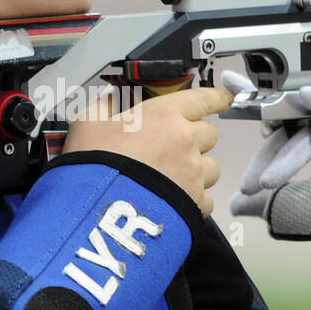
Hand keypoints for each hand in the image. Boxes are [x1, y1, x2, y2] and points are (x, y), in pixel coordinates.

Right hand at [62, 85, 232, 217]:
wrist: (99, 212)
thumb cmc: (94, 165)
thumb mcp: (87, 124)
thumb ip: (104, 105)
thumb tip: (112, 99)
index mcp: (164, 115)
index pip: (203, 98)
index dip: (215, 98)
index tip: (223, 98)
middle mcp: (185, 141)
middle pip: (208, 134)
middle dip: (194, 140)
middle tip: (170, 149)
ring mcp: (193, 173)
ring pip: (211, 168)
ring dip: (196, 171)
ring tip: (171, 179)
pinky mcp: (195, 203)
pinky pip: (206, 199)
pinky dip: (193, 200)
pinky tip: (173, 202)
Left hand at [222, 69, 310, 240]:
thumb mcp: (303, 212)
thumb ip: (270, 205)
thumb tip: (234, 204)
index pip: (284, 123)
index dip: (256, 107)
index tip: (229, 91)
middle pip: (296, 114)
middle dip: (265, 115)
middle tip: (238, 120)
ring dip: (290, 110)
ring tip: (263, 114)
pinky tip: (309, 97)